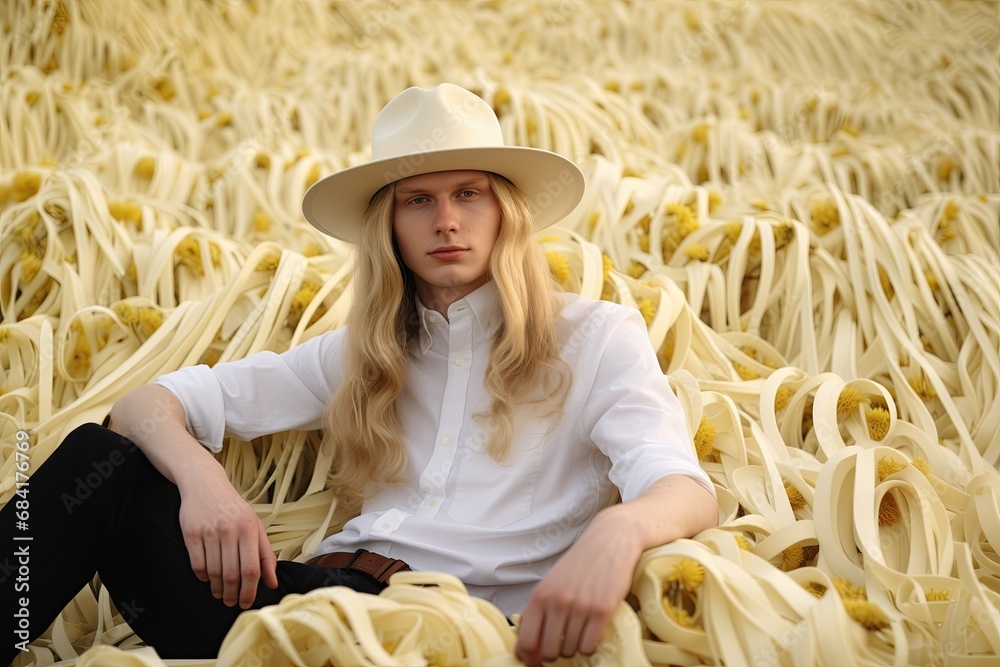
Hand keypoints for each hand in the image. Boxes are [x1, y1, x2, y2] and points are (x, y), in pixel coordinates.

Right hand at [178, 469, 277, 608]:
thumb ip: (266, 554)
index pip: (251, 568)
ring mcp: (209, 531)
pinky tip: (208, 579)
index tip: (247, 602)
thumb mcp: (256, 526)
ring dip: (217, 589)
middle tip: (232, 602)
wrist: (205, 484)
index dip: (250, 590)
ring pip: (214, 572)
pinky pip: (197, 564)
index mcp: (250, 528)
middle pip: (232, 573)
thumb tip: (273, 582)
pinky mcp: (191, 533)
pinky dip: (203, 577)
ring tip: (220, 594)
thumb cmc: (234, 509)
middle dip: (232, 594)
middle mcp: (230, 529)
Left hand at [514, 508, 641, 665]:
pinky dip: (590, 645)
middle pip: (548, 652)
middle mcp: (557, 602)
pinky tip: (591, 632)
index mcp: (539, 596)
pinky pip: (590, 645)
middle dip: (555, 654)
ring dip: (575, 648)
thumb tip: (528, 646)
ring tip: (580, 631)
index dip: (529, 658)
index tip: (536, 662)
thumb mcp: (551, 583)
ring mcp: (580, 606)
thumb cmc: (579, 565)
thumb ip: (538, 611)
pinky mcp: (602, 610)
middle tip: (563, 644)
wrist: (609, 541)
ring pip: (571, 650)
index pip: (525, 642)